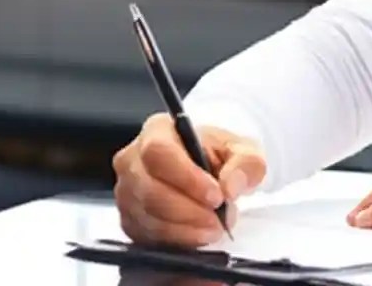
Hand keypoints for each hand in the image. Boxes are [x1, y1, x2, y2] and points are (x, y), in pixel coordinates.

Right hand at [113, 113, 266, 246]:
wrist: (207, 176)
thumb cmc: (219, 157)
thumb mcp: (244, 151)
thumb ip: (245, 163)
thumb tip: (230, 186)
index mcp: (158, 131)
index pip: (159, 153)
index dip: (187, 178)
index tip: (216, 196)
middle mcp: (132, 159)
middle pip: (150, 189)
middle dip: (189, 210)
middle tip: (219, 219)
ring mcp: (126, 191)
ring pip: (147, 216)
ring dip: (185, 228)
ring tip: (214, 228)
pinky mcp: (128, 219)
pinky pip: (145, 235)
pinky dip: (176, 240)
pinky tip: (198, 236)